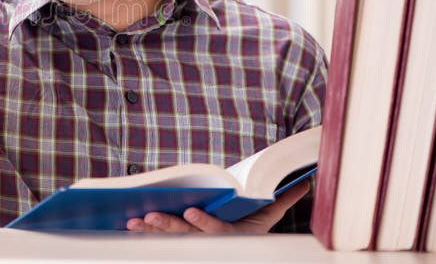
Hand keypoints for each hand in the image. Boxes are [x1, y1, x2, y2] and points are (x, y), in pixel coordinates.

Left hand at [125, 180, 310, 233]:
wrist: (245, 252)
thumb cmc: (251, 231)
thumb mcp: (268, 218)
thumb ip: (282, 200)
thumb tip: (305, 183)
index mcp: (230, 237)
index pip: (216, 232)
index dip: (204, 223)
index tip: (191, 212)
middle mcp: (209, 245)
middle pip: (186, 238)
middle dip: (167, 227)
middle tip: (149, 217)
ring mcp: (192, 246)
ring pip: (169, 240)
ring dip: (150, 231)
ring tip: (132, 223)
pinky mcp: (178, 244)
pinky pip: (159, 240)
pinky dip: (145, 234)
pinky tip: (130, 225)